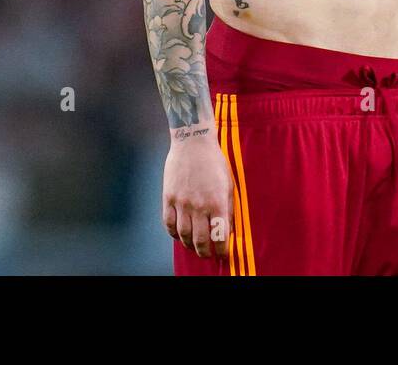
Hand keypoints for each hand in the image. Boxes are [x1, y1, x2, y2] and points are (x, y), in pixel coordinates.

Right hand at [163, 132, 234, 258]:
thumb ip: (228, 208)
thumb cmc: (215, 162)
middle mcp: (199, 205)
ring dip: (189, 245)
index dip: (222, 250)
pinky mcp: (168, 197)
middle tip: (208, 255)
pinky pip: (169, 224)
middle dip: (205, 253)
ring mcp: (182, 202)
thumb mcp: (228, 184)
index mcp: (217, 202)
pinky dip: (173, 234)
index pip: (220, 236)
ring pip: (183, 235)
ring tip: (194, 247)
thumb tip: (228, 229)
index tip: (223, 254)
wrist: (193, 142)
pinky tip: (179, 235)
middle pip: (200, 241)